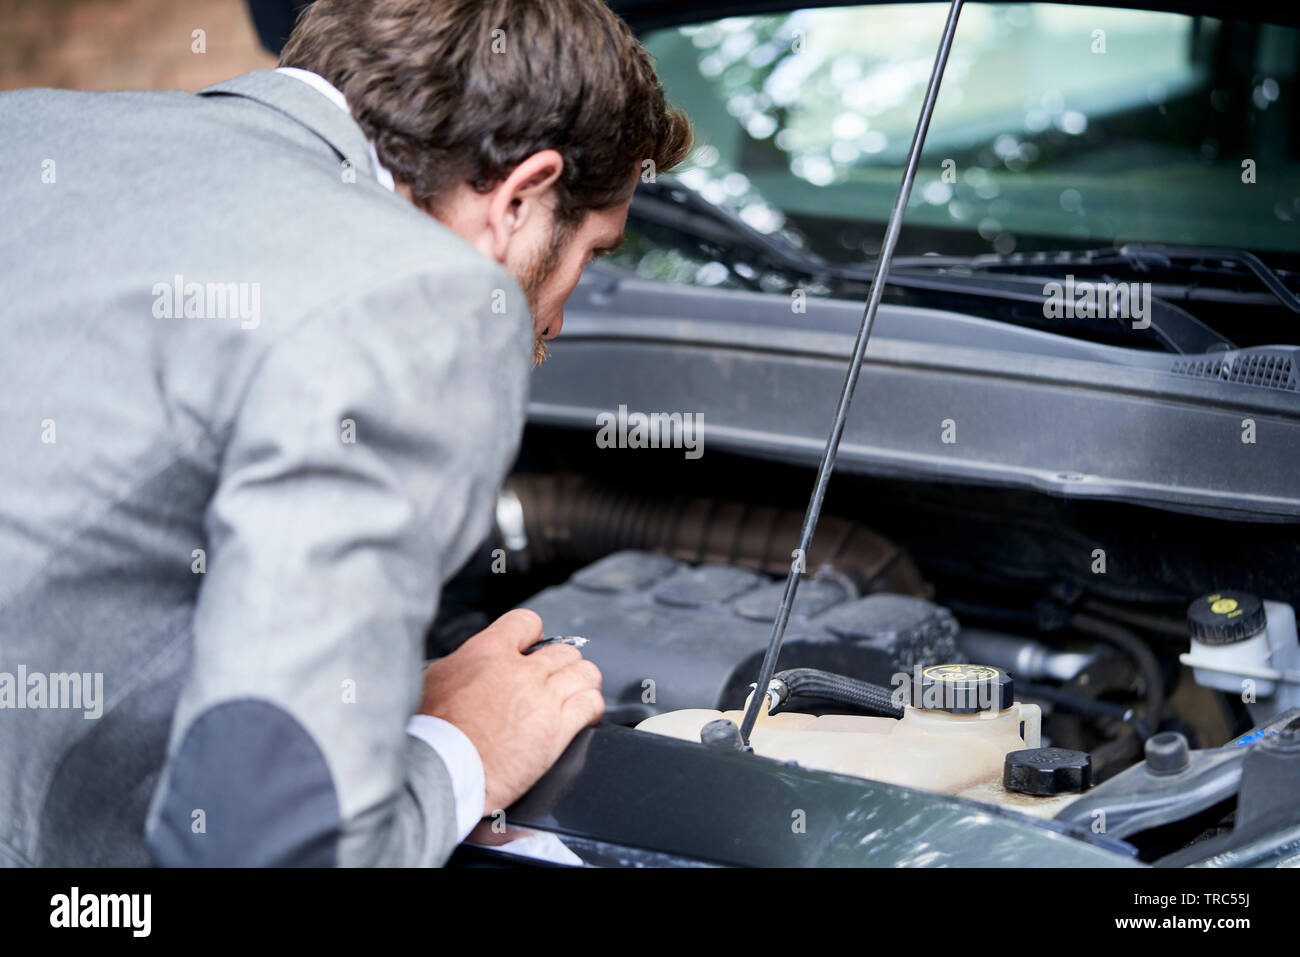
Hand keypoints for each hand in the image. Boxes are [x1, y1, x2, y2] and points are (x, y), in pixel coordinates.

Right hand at [419, 608, 602, 816]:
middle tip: (553, 681)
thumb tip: (472, 661)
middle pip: (563, 651)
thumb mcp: (436, 679)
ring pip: (585, 673)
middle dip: (561, 665)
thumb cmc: (431, 732)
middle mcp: (520, 672)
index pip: (527, 622)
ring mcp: (542, 699)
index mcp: (488, 652)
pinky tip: (583, 715)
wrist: (441, 771)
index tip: (532, 650)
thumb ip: (464, 663)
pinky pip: (591, 704)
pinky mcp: (557, 731)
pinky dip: (591, 706)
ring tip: (573, 694)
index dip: (532, 637)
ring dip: (582, 682)